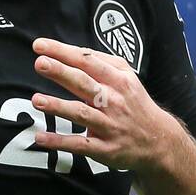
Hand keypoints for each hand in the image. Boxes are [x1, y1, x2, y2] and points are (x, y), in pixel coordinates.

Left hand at [30, 36, 175, 173]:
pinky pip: (79, 145)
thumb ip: (102, 63)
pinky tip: (40, 137)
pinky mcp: (105, 148)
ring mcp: (109, 125)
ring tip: (37, 100)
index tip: (40, 46)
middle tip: (40, 63)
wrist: (158, 140)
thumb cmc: (134, 104)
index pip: (87, 61)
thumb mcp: (127, 78)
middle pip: (84, 83)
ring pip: (82, 113)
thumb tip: (71, 51)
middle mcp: (114, 100)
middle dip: (62, 72)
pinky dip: (59, 142)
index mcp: (118, 79)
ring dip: (58, 106)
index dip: (63, 52)